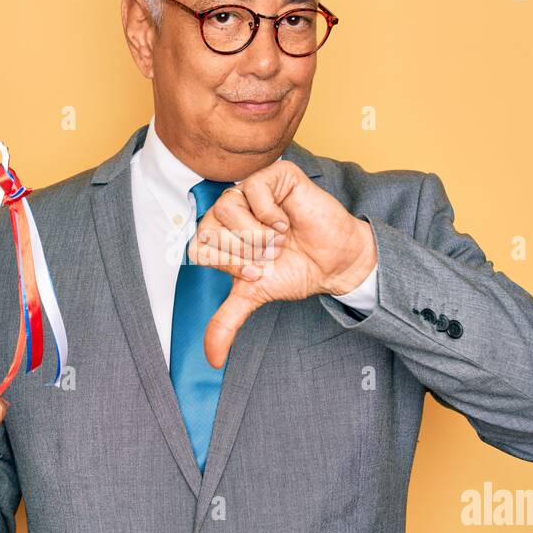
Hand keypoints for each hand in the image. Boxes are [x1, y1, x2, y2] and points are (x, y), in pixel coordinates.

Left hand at [191, 159, 376, 367]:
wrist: (335, 263)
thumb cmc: (296, 270)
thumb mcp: (254, 295)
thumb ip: (226, 322)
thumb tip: (212, 359)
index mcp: (220, 233)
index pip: (198, 248)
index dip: (229, 265)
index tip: (256, 271)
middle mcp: (231, 209)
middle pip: (209, 228)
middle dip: (245, 252)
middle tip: (271, 254)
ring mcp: (251, 189)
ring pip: (227, 207)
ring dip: (258, 234)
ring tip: (279, 238)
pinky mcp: (274, 174)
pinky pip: (253, 188)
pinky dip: (270, 213)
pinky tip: (286, 220)